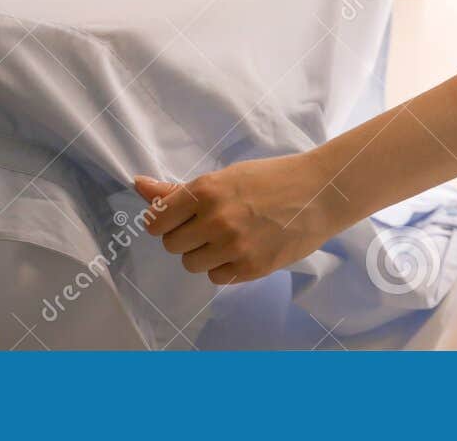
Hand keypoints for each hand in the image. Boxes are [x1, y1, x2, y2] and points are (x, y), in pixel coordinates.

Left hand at [134, 152, 343, 284]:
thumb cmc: (269, 179)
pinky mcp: (251, 268)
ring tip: (228, 237)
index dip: (164, 222)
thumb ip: (177, 191)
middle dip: (186, 237)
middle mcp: (216, 220)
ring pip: (192, 264)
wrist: (319, 193)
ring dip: (203, 254)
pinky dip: (224, 267)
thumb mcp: (223, 177)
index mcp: (205, 191)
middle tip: (209, 224)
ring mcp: (234, 247)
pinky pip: (217, 277)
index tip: (178, 219)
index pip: (156, 222)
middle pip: (172, 246)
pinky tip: (243, 249)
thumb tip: (138, 185)